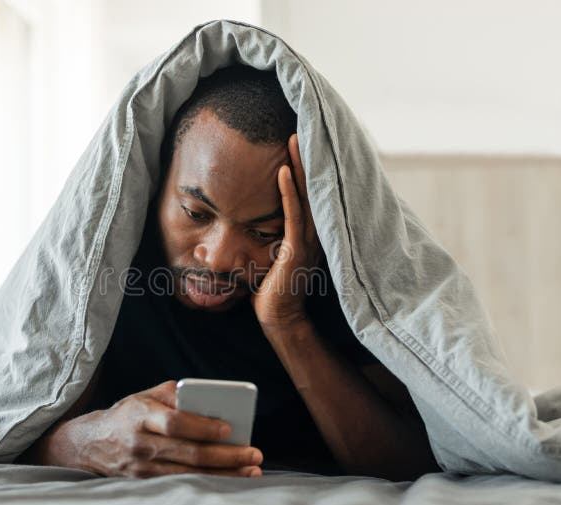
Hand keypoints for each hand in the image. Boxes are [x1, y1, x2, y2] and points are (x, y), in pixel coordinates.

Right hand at [37, 380, 263, 477]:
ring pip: (189, 474)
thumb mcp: (145, 395)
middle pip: (188, 453)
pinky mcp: (145, 483)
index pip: (175, 422)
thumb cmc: (128, 414)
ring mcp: (142, 468)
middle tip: (254, 454)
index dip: (203, 426)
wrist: (91, 443)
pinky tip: (229, 480)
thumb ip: (175, 394)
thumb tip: (210, 399)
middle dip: (226, 455)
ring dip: (223, 474)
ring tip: (250, 470)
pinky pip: (182, 485)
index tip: (229, 428)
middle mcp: (140, 443)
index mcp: (140, 414)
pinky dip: (208, 483)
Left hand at [251, 133, 322, 329]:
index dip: (305, 168)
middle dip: (306, 158)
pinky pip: (293, 215)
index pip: (310, 193)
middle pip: (313, 188)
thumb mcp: (270, 254)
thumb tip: (247, 218)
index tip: (297, 143)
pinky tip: (283, 172)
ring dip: (299, 167)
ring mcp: (307, 242)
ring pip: (306, 196)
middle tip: (298, 129)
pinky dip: (289, 193)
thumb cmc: (271, 289)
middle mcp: (313, 233)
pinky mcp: (295, 251)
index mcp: (308, 233)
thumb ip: (267, 234)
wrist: (279, 319)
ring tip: (293, 140)